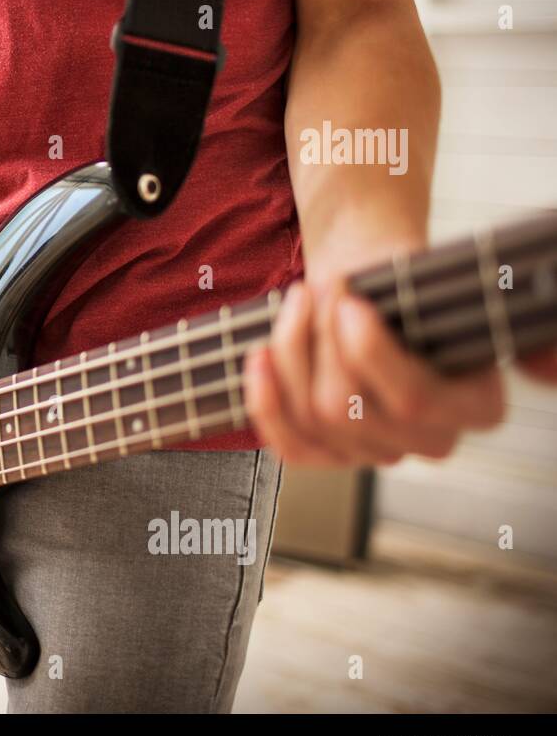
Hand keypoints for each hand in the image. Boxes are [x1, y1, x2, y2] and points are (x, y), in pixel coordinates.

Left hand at [244, 280, 506, 466]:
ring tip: (298, 299)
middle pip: (345, 409)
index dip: (368, 352)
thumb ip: (398, 299)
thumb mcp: (410, 281)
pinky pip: (292, 447)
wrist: (368, 288)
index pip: (412, 399)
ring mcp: (381, 454)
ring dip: (291, 351)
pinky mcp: (335, 455)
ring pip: (311, 417)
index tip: (348, 300)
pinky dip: (266, 401)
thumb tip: (347, 310)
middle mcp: (433, 441)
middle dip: (320, 341)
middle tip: (319, 287)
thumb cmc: (395, 280)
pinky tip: (259, 356)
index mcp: (477, 404)